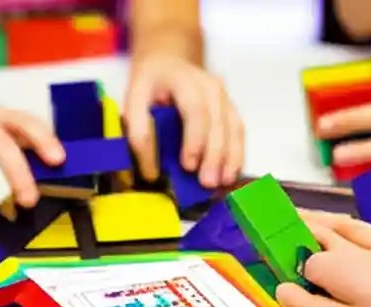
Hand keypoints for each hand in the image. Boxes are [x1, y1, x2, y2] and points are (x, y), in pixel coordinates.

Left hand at [125, 52, 244, 187]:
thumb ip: (138, 131)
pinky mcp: (229, 107)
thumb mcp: (133, 99)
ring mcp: (223, 96)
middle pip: (217, 121)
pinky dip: (237, 154)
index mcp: (183, 78)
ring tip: (222, 182)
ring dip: (229, 157)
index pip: (194, 109)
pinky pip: (238, 131)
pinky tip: (231, 173)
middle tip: (206, 182)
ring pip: (232, 127)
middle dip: (213, 154)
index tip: (188, 165)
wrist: (167, 60)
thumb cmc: (150, 83)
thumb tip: (152, 170)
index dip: (194, 138)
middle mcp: (209, 84)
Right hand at [275, 211, 370, 306]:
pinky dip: (351, 224)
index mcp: (335, 267)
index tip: (273, 264)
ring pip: (342, 224)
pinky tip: (351, 227)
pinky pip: (369, 228)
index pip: (301, 263)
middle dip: (296, 226)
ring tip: (303, 215)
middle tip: (274, 219)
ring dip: (320, 219)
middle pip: (318, 232)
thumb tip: (282, 292)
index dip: (288, 266)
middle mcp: (354, 249)